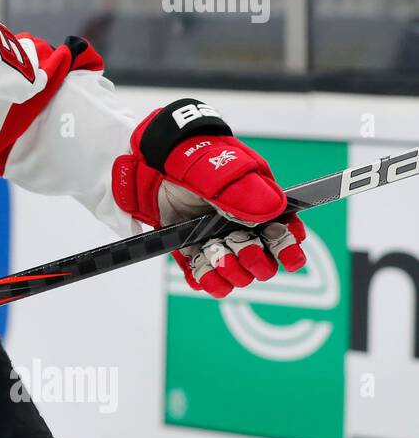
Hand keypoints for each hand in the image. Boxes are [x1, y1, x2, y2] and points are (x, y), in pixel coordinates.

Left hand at [112, 99, 307, 298]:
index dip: (289, 249)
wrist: (149, 161)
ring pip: (234, 272)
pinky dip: (204, 279)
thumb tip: (273, 211)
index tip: (289, 258)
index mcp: (258, 204)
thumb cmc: (192, 158)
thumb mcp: (221, 170)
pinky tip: (201, 274)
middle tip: (238, 247)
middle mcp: (240, 226)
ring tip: (215, 256)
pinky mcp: (190, 247)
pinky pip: (203, 274)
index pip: (284, 233)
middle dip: (255, 260)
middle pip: (261, 260)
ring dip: (230, 272)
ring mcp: (215, 239)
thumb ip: (244, 191)